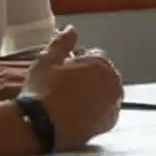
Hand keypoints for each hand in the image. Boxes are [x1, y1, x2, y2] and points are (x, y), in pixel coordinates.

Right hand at [25, 26, 123, 150]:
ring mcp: (114, 104)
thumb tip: (72, 29)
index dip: (80, 59)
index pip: (95, 55)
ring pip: (107, 92)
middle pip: (104, 73)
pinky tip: (80, 111)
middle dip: (90, 74)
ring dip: (95, 91)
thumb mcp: (47, 60)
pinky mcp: (109, 123)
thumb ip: (63, 42)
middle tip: (68, 83)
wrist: (42, 127)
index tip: (66, 66)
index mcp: (101, 64)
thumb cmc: (43, 90)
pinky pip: (106, 110)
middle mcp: (113, 82)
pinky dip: (98, 108)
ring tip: (72, 97)